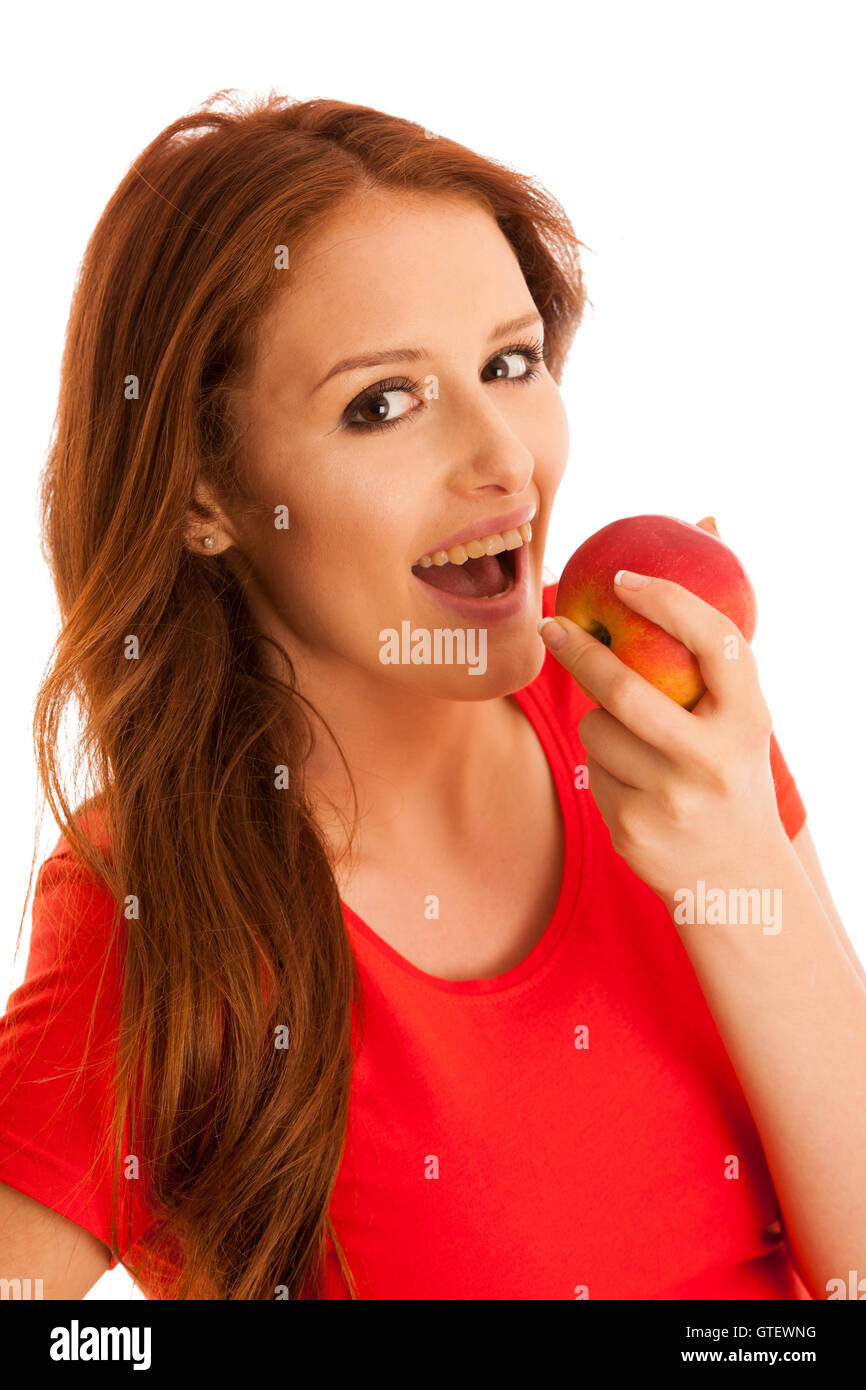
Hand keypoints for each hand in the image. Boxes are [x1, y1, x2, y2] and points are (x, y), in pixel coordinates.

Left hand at [539, 518, 788, 903]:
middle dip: (579, 652)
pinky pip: (592, 771)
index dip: (668, 602)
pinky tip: (637, 787)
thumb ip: (718, 635)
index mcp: (749, 720)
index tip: (625, 578)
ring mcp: (672, 801)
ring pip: (598, 733)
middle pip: (626, 691)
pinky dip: (602, 765)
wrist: (738, 879)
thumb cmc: (732, 769)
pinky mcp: (635, 831)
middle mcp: (713, 760)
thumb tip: (706, 520)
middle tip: (551, 627)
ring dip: (600, 724)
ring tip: (639, 747)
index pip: (714, 644)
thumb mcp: (743, 711)